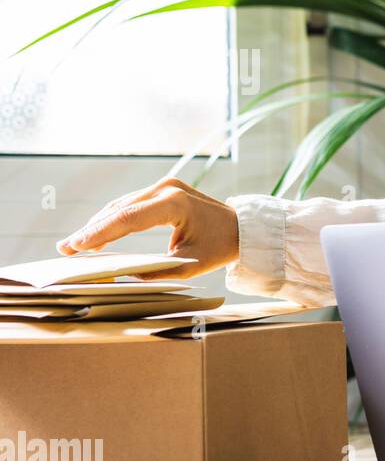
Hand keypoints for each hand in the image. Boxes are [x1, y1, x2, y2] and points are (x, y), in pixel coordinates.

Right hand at [55, 177, 239, 279]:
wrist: (242, 227)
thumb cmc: (219, 247)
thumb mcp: (189, 266)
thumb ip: (155, 271)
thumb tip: (121, 275)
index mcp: (175, 204)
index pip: (128, 218)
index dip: (99, 233)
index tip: (76, 246)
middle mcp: (167, 188)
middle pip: (120, 209)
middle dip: (92, 230)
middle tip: (66, 248)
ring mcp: (165, 185)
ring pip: (123, 205)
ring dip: (100, 224)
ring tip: (76, 244)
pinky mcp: (164, 189)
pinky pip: (132, 204)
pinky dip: (114, 219)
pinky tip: (97, 234)